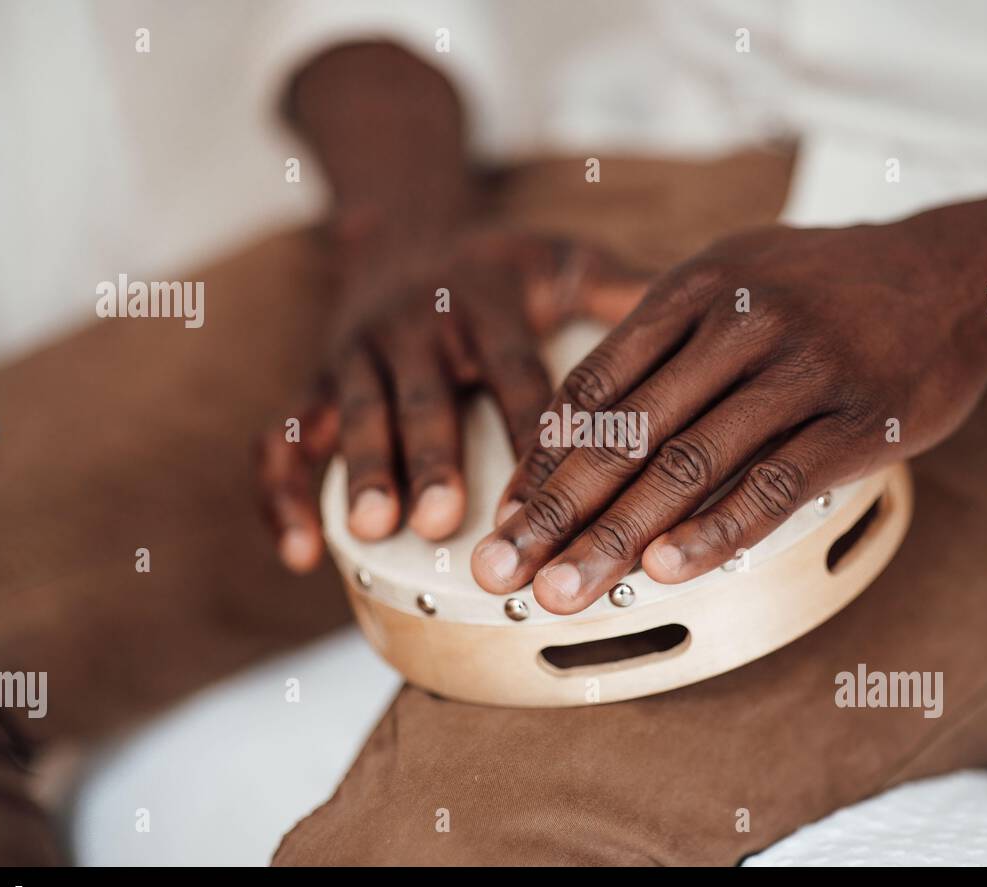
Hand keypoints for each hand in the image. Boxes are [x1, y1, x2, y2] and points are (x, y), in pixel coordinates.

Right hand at [258, 230, 648, 572]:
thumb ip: (618, 289)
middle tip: (443, 520)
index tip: (554, 485)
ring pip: (352, 414)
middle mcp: (415, 328)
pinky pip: (282, 437)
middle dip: (431, 456)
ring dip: (363, 470)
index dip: (530, 429)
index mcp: (483, 304)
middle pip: (425, 395)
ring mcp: (358, 355)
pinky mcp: (315, 382)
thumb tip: (705, 302)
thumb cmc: (499, 270)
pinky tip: (302, 553)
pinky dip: (283, 494)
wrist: (404, 233)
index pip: (513, 370)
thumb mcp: (558, 260)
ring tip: (376, 528)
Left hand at [470, 221, 986, 612]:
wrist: (954, 276)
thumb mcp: (733, 274)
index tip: (503, 515)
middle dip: (555, 510)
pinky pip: (775, 485)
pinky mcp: (859, 421)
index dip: (542, 457)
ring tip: (563, 591)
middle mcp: (742, 322)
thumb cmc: (824, 288)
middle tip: (501, 569)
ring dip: (617, 537)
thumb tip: (569, 417)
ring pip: (690, 464)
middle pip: (627, 432)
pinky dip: (717, 531)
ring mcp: (803, 370)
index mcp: (695, 288)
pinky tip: (668, 571)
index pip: (595, 384)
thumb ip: (656, 334)